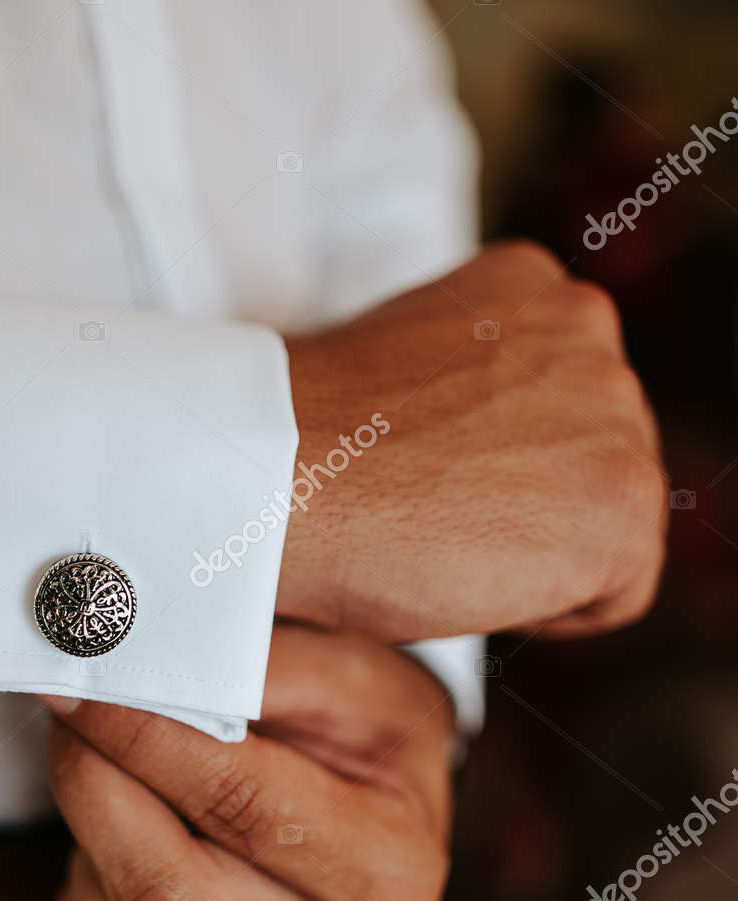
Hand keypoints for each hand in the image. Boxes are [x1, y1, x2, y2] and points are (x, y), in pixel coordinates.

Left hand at [44, 626, 454, 900]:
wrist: (368, 786)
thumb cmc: (364, 725)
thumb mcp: (352, 669)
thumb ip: (260, 663)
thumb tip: (147, 654)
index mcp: (390, 871)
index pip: (242, 805)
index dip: (148, 738)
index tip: (90, 675)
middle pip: (165, 892)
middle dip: (93, 784)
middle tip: (68, 703)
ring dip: (87, 831)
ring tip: (112, 759)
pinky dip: (84, 887)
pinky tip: (126, 828)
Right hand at [280, 240, 665, 643]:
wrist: (277, 477)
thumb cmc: (310, 442)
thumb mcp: (407, 368)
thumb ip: (474, 384)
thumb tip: (488, 446)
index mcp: (533, 287)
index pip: (565, 402)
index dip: (499, 463)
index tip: (431, 480)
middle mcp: (590, 330)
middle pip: (597, 460)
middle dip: (531, 505)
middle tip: (432, 519)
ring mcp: (616, 413)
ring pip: (610, 526)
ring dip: (540, 555)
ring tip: (447, 543)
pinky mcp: (622, 503)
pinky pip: (620, 593)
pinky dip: (553, 612)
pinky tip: (477, 582)